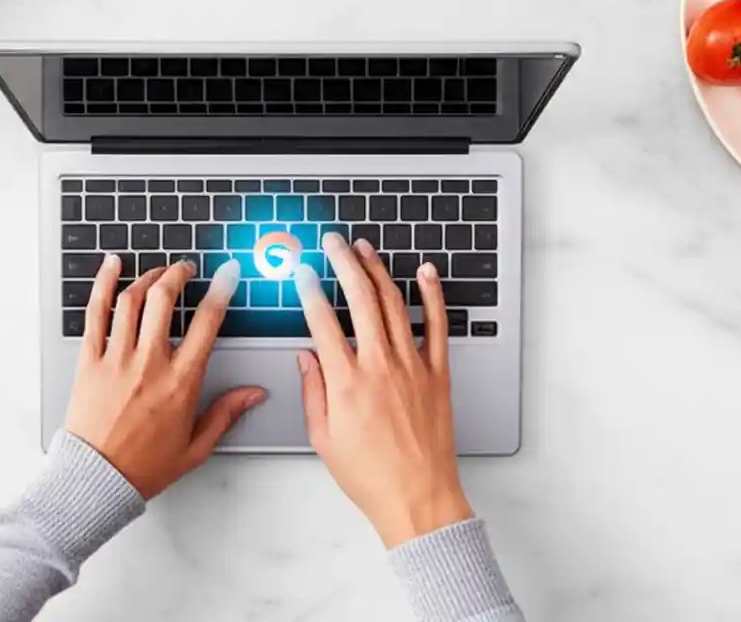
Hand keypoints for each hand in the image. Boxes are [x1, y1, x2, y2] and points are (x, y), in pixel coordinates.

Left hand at [64, 255, 263, 499]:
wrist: (95, 480)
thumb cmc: (143, 467)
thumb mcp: (196, 446)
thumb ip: (226, 414)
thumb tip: (254, 394)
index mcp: (181, 382)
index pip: (207, 322)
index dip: (221, 290)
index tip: (227, 274)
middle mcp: (149, 363)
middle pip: (165, 299)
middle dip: (178, 274)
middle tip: (185, 269)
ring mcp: (117, 359)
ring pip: (132, 300)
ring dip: (148, 277)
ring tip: (157, 271)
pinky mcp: (89, 361)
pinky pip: (95, 313)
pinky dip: (103, 284)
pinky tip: (112, 266)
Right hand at [296, 234, 472, 547]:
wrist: (418, 497)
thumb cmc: (370, 475)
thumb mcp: (323, 437)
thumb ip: (313, 391)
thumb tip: (306, 356)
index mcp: (346, 382)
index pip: (322, 321)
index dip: (309, 290)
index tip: (303, 272)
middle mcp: (379, 366)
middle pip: (359, 299)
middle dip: (343, 263)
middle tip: (333, 243)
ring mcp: (412, 366)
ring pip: (393, 304)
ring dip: (378, 270)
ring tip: (365, 249)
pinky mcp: (438, 373)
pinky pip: (437, 324)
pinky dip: (432, 295)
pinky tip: (425, 273)